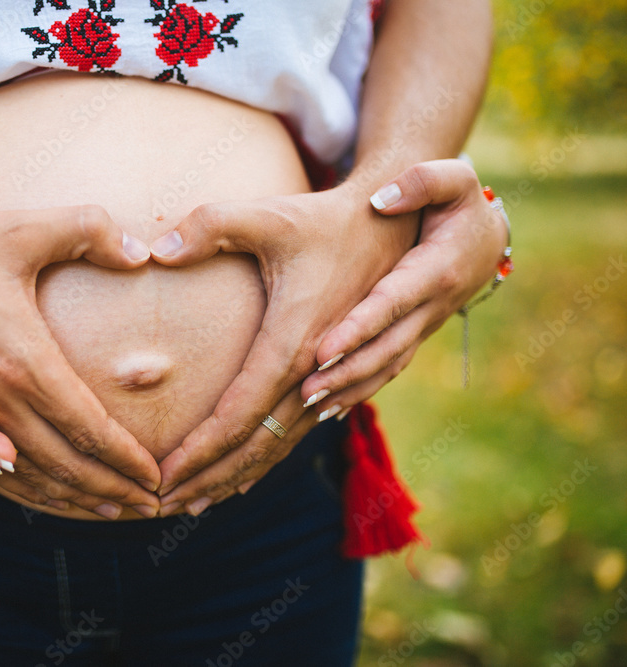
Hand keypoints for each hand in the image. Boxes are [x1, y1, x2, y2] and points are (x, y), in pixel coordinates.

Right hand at [0, 204, 161, 517]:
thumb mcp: (21, 228)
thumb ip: (89, 230)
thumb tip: (143, 253)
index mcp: (20, 359)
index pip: (88, 428)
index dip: (126, 459)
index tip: (156, 478)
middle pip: (62, 464)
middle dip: (110, 490)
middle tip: (150, 507)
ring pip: (24, 476)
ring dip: (69, 499)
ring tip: (109, 512)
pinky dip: (21, 490)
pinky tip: (42, 495)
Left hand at [149, 182, 415, 512]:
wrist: (390, 229)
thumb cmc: (323, 222)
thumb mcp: (268, 216)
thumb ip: (210, 227)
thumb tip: (157, 251)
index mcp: (291, 344)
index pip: (236, 417)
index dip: (196, 452)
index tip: (158, 477)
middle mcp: (313, 376)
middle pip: (253, 447)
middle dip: (206, 479)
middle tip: (159, 506)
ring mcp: (328, 384)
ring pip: (275, 449)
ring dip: (232, 479)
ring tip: (191, 505)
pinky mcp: (333, 382)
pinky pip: (294, 436)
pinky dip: (262, 462)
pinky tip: (238, 482)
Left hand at [299, 159, 508, 414]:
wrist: (484, 233)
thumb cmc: (459, 200)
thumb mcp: (453, 178)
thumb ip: (423, 181)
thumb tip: (382, 199)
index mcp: (435, 269)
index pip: (392, 303)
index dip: (360, 328)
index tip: (323, 348)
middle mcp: (432, 307)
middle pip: (386, 346)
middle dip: (347, 371)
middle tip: (305, 390)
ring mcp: (423, 327)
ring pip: (386, 365)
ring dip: (349, 389)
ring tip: (308, 407)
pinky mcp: (413, 337)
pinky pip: (387, 369)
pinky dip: (360, 390)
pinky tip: (327, 410)